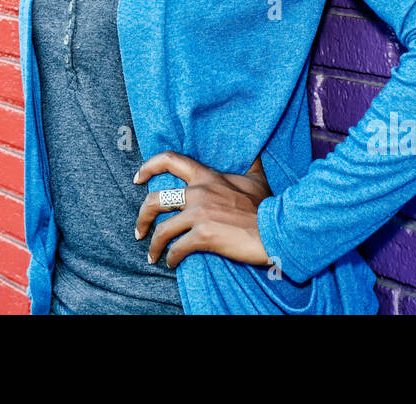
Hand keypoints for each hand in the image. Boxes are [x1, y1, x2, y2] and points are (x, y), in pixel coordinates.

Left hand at [132, 151, 273, 269]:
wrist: (277, 229)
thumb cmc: (267, 206)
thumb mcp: (256, 180)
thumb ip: (249, 166)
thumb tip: (255, 153)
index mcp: (207, 177)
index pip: (170, 161)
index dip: (148, 167)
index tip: (138, 178)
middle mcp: (198, 193)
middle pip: (154, 200)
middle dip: (142, 216)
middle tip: (139, 230)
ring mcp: (199, 214)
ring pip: (162, 229)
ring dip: (153, 245)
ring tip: (153, 255)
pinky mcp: (203, 236)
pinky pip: (176, 249)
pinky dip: (170, 258)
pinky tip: (172, 263)